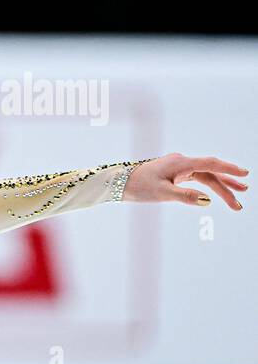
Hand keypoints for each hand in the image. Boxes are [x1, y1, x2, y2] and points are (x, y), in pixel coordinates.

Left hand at [122, 153, 247, 209]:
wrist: (119, 182)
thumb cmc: (138, 186)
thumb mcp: (161, 193)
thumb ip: (185, 196)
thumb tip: (207, 200)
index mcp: (180, 163)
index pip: (210, 164)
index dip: (228, 169)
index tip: (244, 174)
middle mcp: (182, 162)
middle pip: (210, 173)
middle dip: (226, 186)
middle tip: (241, 200)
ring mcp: (178, 167)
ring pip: (204, 176)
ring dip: (220, 187)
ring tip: (237, 197)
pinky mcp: (174, 173)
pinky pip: (196, 178)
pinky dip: (207, 186)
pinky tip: (216, 193)